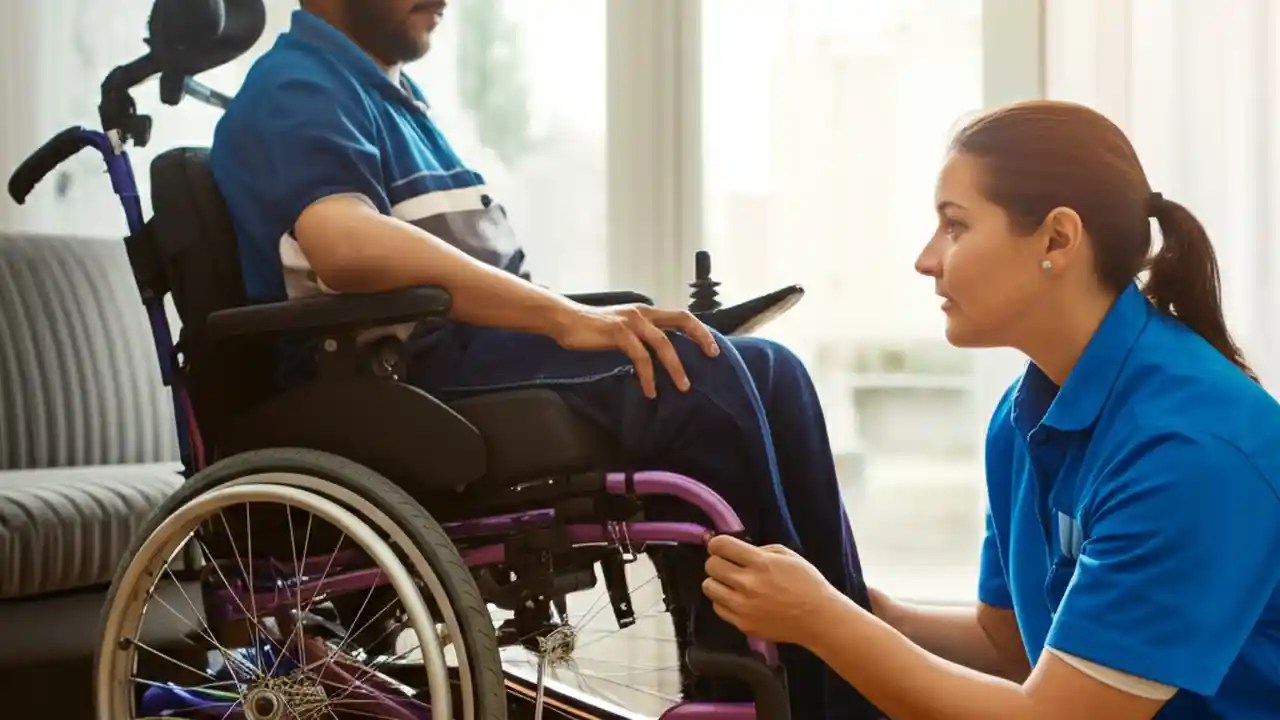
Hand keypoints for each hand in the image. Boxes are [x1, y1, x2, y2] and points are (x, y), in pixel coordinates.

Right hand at [553, 303, 719, 398]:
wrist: (566, 320)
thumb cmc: (592, 328)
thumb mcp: (623, 330)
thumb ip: (640, 338)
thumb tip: (657, 357)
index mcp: (646, 312)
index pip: (681, 316)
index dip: (700, 330)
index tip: (712, 347)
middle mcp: (643, 312)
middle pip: (682, 320)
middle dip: (701, 338)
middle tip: (712, 356)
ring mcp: (632, 321)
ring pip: (664, 344)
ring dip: (676, 367)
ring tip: (684, 387)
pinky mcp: (619, 333)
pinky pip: (641, 357)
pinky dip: (648, 376)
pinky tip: (650, 391)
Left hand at [702, 534, 843, 647]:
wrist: (818, 618)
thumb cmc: (807, 583)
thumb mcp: (787, 555)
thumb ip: (760, 550)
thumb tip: (738, 551)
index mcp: (760, 563)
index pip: (721, 546)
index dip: (717, 543)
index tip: (720, 547)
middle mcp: (748, 584)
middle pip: (711, 566)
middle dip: (717, 562)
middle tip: (727, 565)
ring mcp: (743, 606)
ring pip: (708, 587)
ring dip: (717, 582)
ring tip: (730, 584)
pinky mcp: (742, 624)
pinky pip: (718, 608)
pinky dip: (724, 601)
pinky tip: (737, 599)